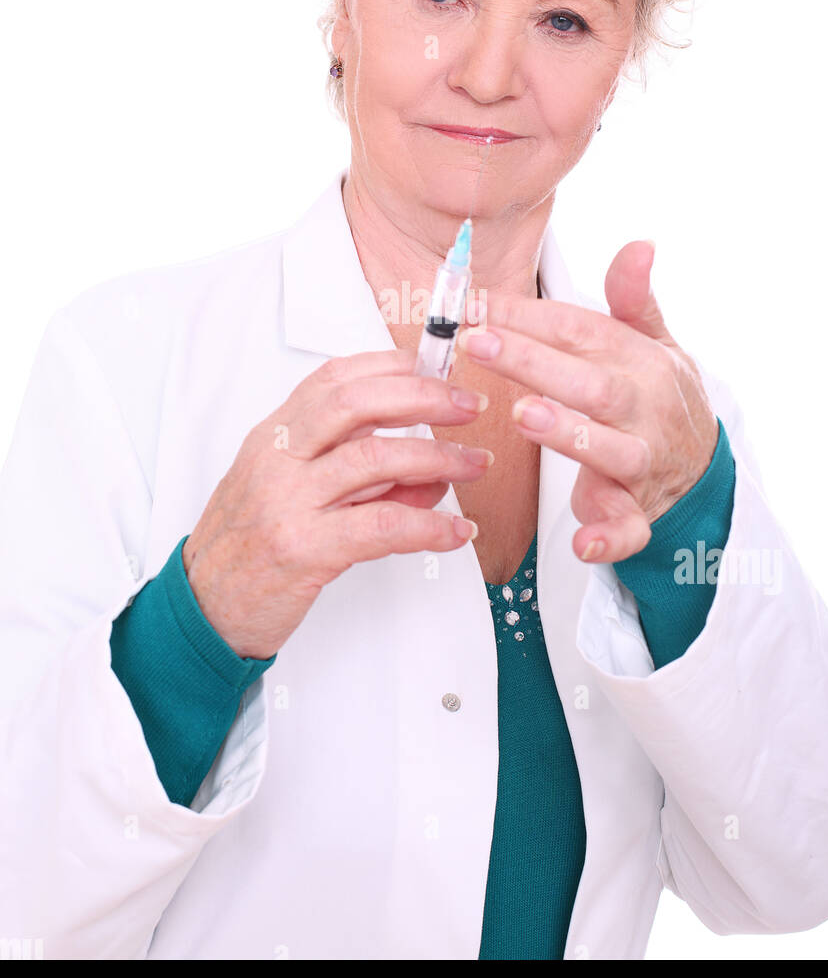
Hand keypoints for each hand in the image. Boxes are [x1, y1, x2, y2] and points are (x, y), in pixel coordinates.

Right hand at [182, 348, 491, 657]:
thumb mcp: (294, 496)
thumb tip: (432, 475)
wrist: (202, 610)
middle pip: (357, 403)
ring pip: (375, 459)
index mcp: (273, 436)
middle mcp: (277, 459)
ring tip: (475, 464)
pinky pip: (381, 527)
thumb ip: (362, 481)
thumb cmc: (246, 550)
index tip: (436, 370)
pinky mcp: (304, 549)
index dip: (392, 367)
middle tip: (467, 405)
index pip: (335, 379)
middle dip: (423, 397)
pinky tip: (456, 531)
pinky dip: (429, 526)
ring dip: (439, 458)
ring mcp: (288, 502)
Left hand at [458, 241, 718, 563]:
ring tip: (524, 415)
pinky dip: (607, 536)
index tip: (475, 301)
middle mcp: (642, 407)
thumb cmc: (659, 397)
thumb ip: (634, 299)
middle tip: (478, 342)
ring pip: (610, 449)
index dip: (526, 315)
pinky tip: (581, 540)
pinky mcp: (637, 511)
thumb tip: (639, 245)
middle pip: (588, 383)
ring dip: (568, 434)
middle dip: (533, 362)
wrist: (705, 468)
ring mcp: (642, 461)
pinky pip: (626, 528)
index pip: (578, 331)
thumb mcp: (655, 343)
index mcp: (637, 360)